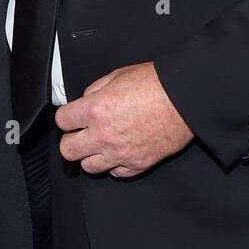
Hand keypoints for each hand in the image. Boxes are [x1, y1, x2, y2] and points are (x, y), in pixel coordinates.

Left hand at [55, 61, 193, 177]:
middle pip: (68, 150)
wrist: (186, 99)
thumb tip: (86, 101)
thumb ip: (95, 90)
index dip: (66, 117)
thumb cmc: (157, 84)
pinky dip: (115, 165)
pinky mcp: (138, 164)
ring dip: (91, 155)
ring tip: (100, 144)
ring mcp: (120, 153)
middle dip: (71, 140)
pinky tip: (119, 152)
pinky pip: (116, 173)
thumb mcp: (118, 75)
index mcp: (96, 110)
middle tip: (79, 134)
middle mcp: (104, 135)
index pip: (62, 121)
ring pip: (88, 167)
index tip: (71, 117)